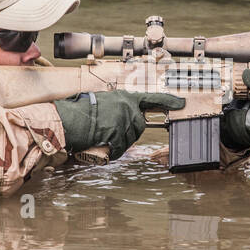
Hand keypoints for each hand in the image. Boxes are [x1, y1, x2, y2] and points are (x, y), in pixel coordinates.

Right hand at [54, 90, 186, 159]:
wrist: (68, 120)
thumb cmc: (82, 111)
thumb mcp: (104, 101)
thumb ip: (119, 106)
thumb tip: (129, 116)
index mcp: (125, 97)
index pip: (152, 98)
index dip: (168, 101)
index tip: (181, 102)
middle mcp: (127, 107)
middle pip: (140, 126)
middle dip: (130, 132)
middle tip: (112, 131)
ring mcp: (123, 120)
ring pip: (131, 139)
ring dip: (120, 142)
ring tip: (104, 137)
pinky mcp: (117, 133)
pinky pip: (121, 148)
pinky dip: (114, 151)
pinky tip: (105, 147)